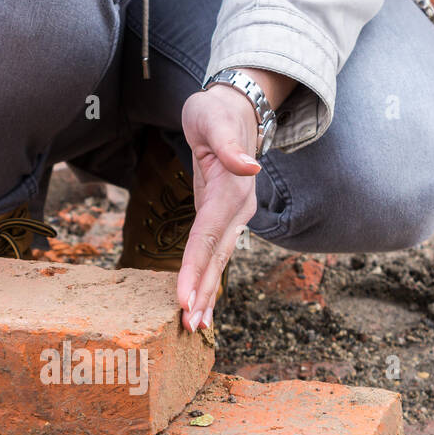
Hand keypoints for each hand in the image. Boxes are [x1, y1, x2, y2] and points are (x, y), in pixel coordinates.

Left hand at [177, 68, 294, 330]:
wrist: (237, 110)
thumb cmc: (217, 112)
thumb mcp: (215, 118)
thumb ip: (230, 143)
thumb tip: (250, 165)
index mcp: (232, 189)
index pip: (208, 234)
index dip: (196, 267)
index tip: (183, 296)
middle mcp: (238, 208)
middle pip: (216, 256)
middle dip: (203, 291)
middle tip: (190, 324)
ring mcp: (235, 216)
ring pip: (218, 260)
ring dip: (207, 293)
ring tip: (196, 324)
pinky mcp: (225, 219)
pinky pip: (214, 254)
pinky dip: (207, 278)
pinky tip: (199, 301)